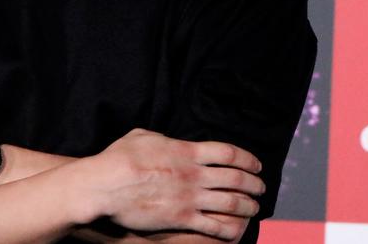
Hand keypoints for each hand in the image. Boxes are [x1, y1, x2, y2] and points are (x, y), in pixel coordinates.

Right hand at [88, 128, 263, 241]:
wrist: (106, 184)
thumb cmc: (119, 158)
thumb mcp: (143, 136)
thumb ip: (162, 138)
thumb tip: (168, 139)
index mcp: (187, 150)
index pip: (228, 152)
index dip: (248, 158)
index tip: (256, 164)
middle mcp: (194, 174)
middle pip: (236, 178)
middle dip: (254, 183)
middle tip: (261, 187)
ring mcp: (189, 197)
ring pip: (231, 203)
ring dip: (248, 205)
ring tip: (255, 208)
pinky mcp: (181, 218)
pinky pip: (214, 226)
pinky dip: (230, 229)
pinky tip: (237, 231)